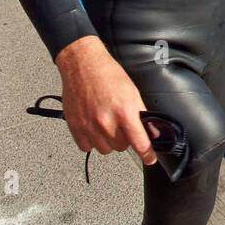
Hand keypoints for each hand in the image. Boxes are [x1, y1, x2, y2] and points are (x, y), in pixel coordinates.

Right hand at [54, 37, 155, 165]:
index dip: (147, 154)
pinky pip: (87, 147)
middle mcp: (106, 121)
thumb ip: (139, 114)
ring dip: (108, 141)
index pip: (139, 142)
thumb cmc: (108, 74)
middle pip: (121, 147)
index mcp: (124, 111)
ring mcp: (89, 126)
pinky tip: (94, 126)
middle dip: (125, 139)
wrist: (83, 65)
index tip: (149, 159)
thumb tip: (149, 132)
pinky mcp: (75, 127)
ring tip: (107, 123)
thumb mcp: (132, 92)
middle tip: (122, 125)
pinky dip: (92, 140)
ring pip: (105, 149)